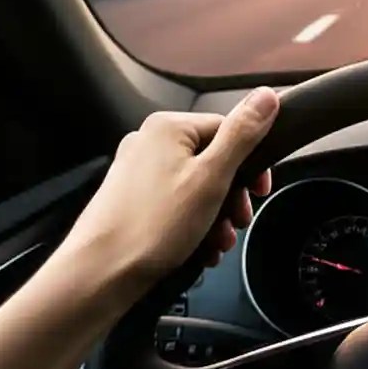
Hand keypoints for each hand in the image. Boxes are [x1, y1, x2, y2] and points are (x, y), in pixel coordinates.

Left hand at [57, 87, 279, 294]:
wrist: (101, 272)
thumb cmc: (153, 225)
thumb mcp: (212, 177)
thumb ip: (242, 135)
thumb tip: (266, 96)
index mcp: (168, 127)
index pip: (228, 130)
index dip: (251, 163)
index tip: (259, 192)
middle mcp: (149, 142)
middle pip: (212, 159)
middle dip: (231, 196)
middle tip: (237, 222)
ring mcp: (137, 171)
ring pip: (195, 186)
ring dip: (215, 215)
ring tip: (216, 242)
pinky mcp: (131, 198)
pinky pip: (175, 203)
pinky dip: (192, 223)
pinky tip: (198, 247)